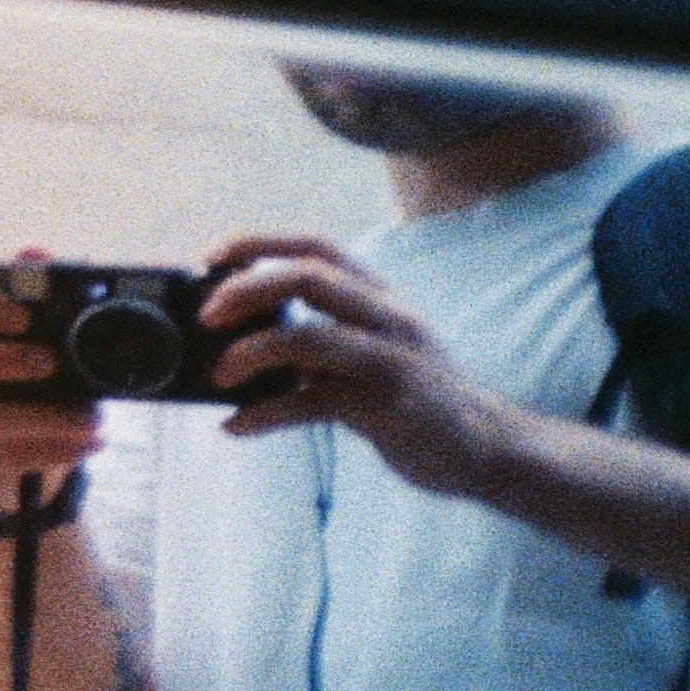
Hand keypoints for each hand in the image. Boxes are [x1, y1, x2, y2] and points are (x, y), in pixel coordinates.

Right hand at [0, 272, 104, 505]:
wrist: (1, 434)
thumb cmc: (12, 366)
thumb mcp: (26, 329)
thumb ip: (30, 291)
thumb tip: (35, 251)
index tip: (24, 318)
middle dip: (0, 363)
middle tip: (55, 364)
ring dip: (36, 419)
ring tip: (90, 420)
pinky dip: (43, 451)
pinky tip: (81, 445)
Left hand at [200, 236, 522, 498]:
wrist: (483, 447)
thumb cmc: (411, 398)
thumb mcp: (369, 354)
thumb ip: (318, 341)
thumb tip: (238, 344)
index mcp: (381, 298)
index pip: (320, 248)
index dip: (262, 243)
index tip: (213, 254)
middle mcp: (389, 318)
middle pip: (311, 278)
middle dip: (248, 288)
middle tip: (205, 315)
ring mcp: (391, 360)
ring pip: (311, 337)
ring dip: (252, 352)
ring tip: (217, 375)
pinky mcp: (387, 406)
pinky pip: (313, 402)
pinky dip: (265, 414)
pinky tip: (234, 426)